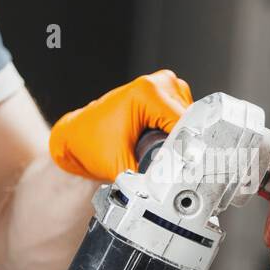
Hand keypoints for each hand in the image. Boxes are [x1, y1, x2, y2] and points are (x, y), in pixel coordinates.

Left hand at [48, 69, 193, 182]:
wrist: (78, 139)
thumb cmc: (91, 146)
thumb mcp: (122, 167)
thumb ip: (152, 177)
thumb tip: (177, 186)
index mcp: (148, 92)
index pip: (187, 124)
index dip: (188, 149)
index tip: (185, 168)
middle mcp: (159, 83)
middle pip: (191, 121)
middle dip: (181, 144)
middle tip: (161, 160)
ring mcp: (165, 85)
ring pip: (191, 119)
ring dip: (180, 138)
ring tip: (154, 148)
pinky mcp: (167, 92)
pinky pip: (185, 115)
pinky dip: (177, 131)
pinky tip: (158, 139)